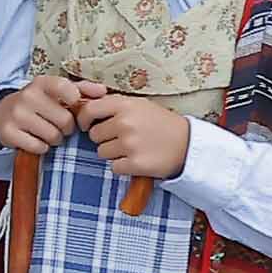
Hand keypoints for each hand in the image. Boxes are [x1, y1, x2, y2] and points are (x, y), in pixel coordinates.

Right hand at [0, 72, 86, 156]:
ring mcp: (16, 114)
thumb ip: (81, 90)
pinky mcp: (9, 132)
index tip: (73, 105)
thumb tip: (103, 91)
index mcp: (42, 83)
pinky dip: (42, 148)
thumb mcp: (56, 92)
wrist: (1, 113)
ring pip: (53, 136)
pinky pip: (39, 147)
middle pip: (65, 120)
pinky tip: (36, 140)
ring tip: (48, 132)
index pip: (64, 87)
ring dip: (55, 139)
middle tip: (59, 125)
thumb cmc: (38, 103)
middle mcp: (27, 96)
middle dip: (66, 128)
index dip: (75, 99)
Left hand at [79, 93, 193, 182]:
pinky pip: (114, 167)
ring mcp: (129, 144)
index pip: (89, 110)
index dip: (84, 119)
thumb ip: (114, 105)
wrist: (187, 144)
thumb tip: (85, 107)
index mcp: (124, 105)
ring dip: (113, 153)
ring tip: (132, 148)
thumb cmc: (160, 123)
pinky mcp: (135, 164)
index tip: (86, 125)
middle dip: (104, 138)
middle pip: (94, 135)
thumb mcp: (139, 104)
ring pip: (102, 152)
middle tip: (122, 138)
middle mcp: (124, 123)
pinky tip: (136, 160)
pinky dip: (123, 166)